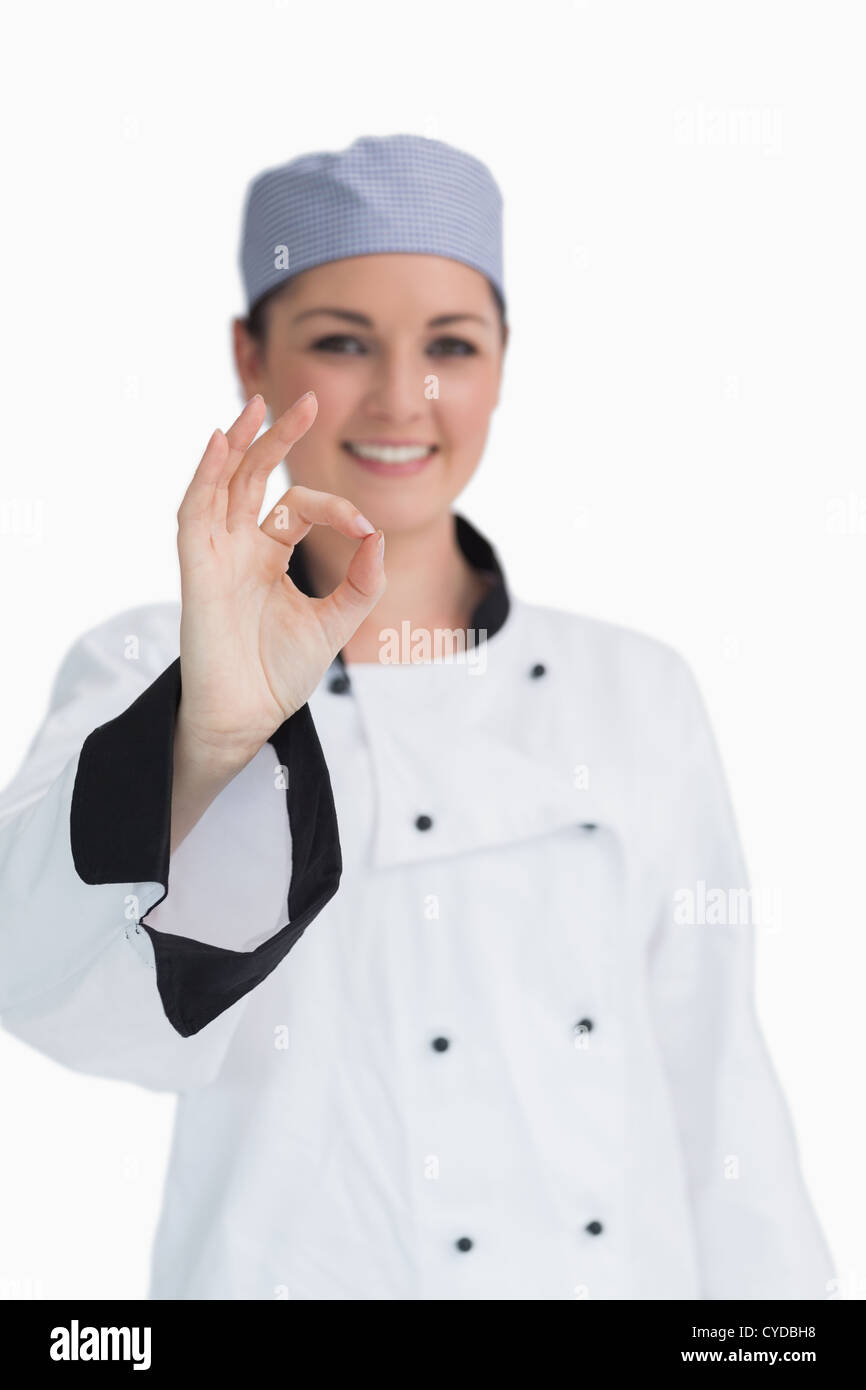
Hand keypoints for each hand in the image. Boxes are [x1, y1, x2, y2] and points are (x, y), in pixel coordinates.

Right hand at [174, 390, 384, 766]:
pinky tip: (219, 444)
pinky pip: (194, 514)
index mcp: (267, 557)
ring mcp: (215, 556)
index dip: (335, 509)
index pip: (297, 508)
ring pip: (221, 485)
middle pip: (251, 478)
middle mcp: (238, 549)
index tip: (365, 527)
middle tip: (306, 401)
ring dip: (236, 444)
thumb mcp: (337, 622)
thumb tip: (377, 535)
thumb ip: (362, 581)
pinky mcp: (197, 571)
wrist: (249, 716)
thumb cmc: (280, 675)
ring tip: (255, 405)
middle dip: (275, 439)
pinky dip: (204, 477)